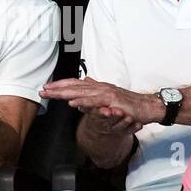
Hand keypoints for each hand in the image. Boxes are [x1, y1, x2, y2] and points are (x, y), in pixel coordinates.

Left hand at [41, 76, 161, 124]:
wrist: (147, 106)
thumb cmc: (130, 103)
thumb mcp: (110, 97)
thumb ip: (96, 90)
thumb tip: (84, 83)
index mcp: (98, 87)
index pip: (75, 84)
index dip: (60, 86)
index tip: (47, 88)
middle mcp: (100, 87)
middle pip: (74, 86)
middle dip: (57, 89)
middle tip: (42, 91)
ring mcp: (106, 93)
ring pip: (81, 92)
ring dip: (65, 93)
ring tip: (51, 94)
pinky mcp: (112, 101)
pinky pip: (94, 101)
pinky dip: (83, 101)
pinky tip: (73, 103)